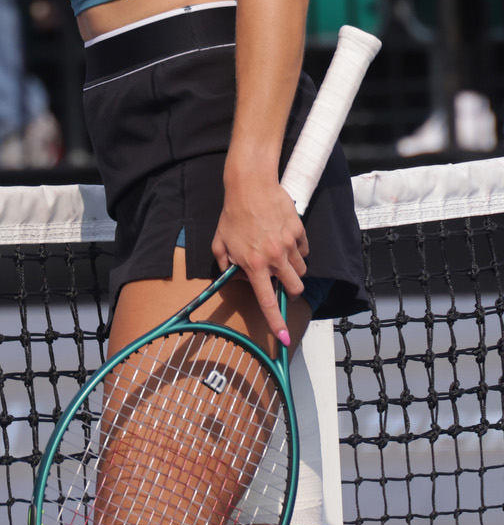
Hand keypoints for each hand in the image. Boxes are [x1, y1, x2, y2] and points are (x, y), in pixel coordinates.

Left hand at [212, 169, 308, 341]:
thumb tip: (237, 276)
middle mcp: (274, 258)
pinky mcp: (299, 232)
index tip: (283, 337)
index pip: (267, 300)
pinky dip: (297, 249)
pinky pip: (304, 250)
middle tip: (281, 280)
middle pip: (295, 288)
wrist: (250, 186)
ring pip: (301, 270)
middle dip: (290, 289)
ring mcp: (289, 245)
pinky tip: (284, 238)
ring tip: (278, 253)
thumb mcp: (219, 241)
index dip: (275, 321)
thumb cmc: (232, 214)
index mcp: (253, 264)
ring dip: (292, 268)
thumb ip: (226, 263)